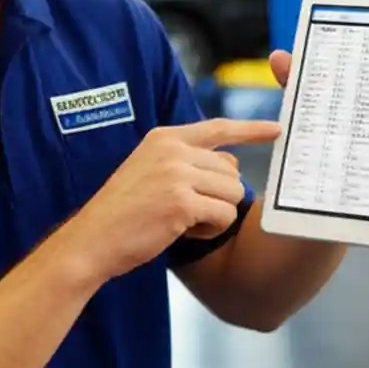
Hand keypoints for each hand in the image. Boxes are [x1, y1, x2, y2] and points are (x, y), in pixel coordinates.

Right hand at [63, 119, 281, 280]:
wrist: (93, 239)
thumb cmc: (123, 212)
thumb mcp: (151, 170)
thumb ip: (187, 161)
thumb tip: (231, 164)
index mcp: (164, 137)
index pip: (218, 128)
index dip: (250, 129)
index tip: (276, 129)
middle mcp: (172, 149)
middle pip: (231, 170)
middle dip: (219, 196)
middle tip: (187, 211)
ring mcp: (177, 174)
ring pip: (232, 193)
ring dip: (216, 214)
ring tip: (184, 221)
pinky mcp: (182, 202)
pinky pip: (224, 215)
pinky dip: (211, 229)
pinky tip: (184, 232)